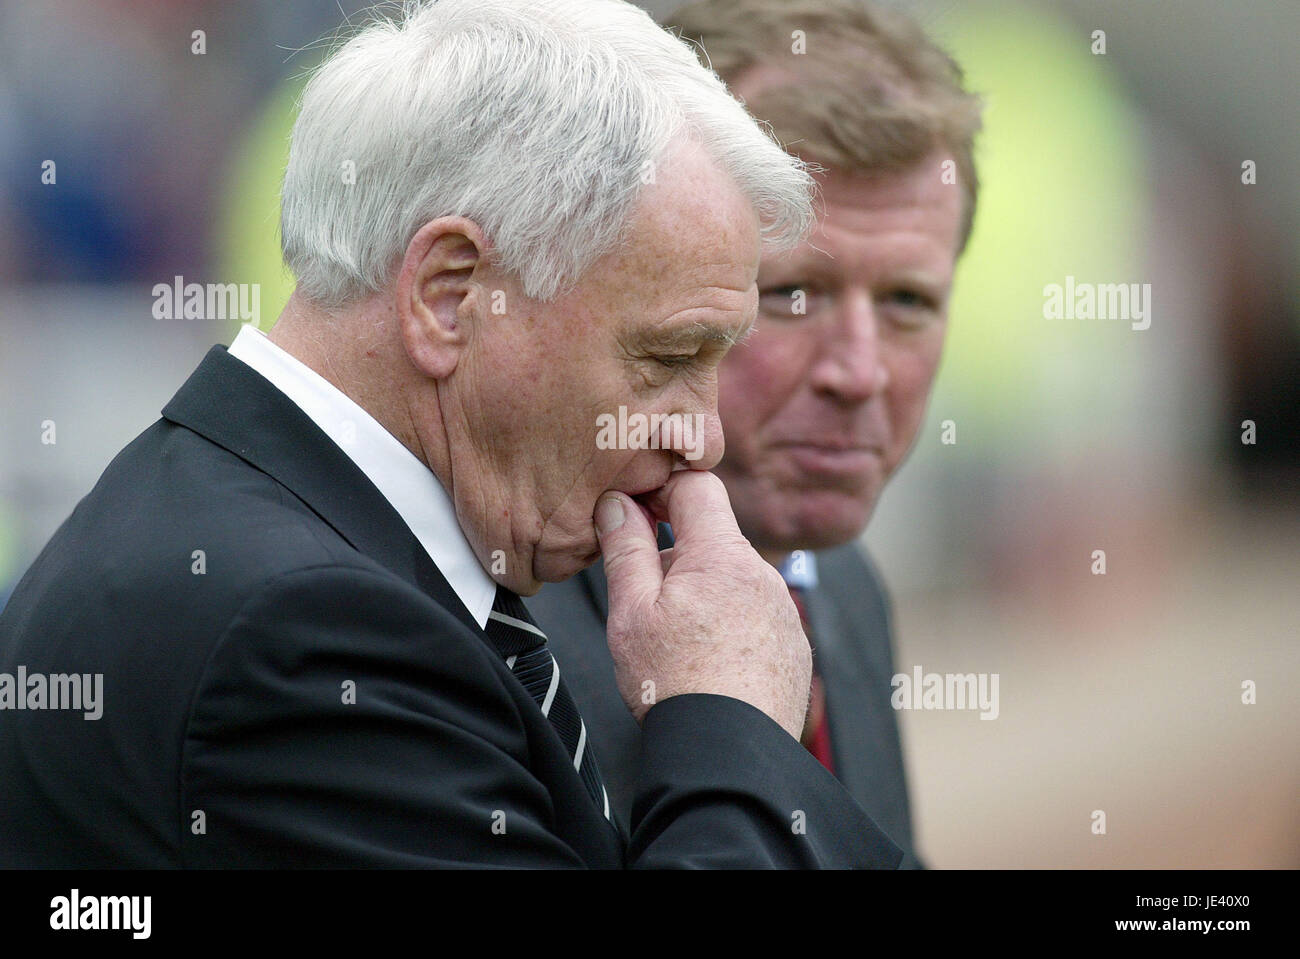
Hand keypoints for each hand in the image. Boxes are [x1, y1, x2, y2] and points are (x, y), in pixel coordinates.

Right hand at [594, 471, 810, 739]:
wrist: (729, 754)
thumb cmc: (675, 684)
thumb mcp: (631, 611)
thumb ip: (625, 547)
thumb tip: (618, 502)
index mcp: (722, 555)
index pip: (697, 486)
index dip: (662, 488)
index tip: (636, 509)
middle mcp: (763, 575)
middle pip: (714, 537)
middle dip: (677, 553)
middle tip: (644, 594)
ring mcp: (784, 611)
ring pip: (733, 579)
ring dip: (704, 591)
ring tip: (676, 640)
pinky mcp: (793, 645)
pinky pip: (755, 615)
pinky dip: (730, 624)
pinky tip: (707, 660)